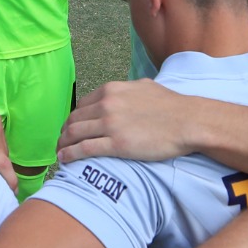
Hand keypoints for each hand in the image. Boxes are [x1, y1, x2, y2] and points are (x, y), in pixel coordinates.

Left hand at [57, 79, 196, 165]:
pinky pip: (84, 149)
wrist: (188, 121)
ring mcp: (110, 124)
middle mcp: (107, 105)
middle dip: (64, 132)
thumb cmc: (171, 105)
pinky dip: (69, 154)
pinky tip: (63, 159)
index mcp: (112, 90)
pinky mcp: (116, 144)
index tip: (71, 128)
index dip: (73, 118)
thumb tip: (125, 91)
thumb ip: (128, 89)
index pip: (82, 105)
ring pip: (74, 134)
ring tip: (59, 152)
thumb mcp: (145, 87)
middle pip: (74, 120)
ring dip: (62, 144)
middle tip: (61, 142)